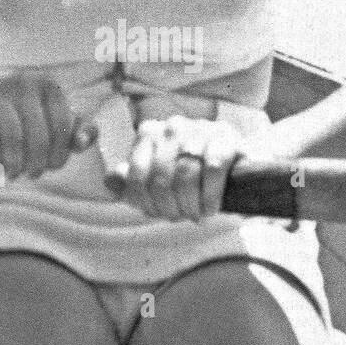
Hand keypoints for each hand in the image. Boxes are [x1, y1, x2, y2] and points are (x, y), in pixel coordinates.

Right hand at [0, 76, 96, 181]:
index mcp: (49, 86)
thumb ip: (77, 131)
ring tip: (12, 175)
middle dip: (36, 163)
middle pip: (38, 136)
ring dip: (14, 164)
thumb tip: (84, 142)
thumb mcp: (53, 124)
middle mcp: (24, 81)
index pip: (63, 128)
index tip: (49, 167)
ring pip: (13, 136)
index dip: (58, 154)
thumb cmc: (22, 122)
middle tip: (29, 175)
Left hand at [103, 115, 249, 221]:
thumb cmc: (190, 171)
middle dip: (170, 207)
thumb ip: (132, 178)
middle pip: (161, 180)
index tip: (157, 215)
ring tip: (196, 216)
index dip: (145, 202)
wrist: (235, 161)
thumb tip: (110, 180)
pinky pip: (213, 170)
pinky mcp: (225, 137)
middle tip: (180, 218)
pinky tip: (211, 208)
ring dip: (190, 205)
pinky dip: (210, 196)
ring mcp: (199, 129)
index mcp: (149, 133)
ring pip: (186, 176)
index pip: (136, 175)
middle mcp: (172, 126)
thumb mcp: (157, 175)